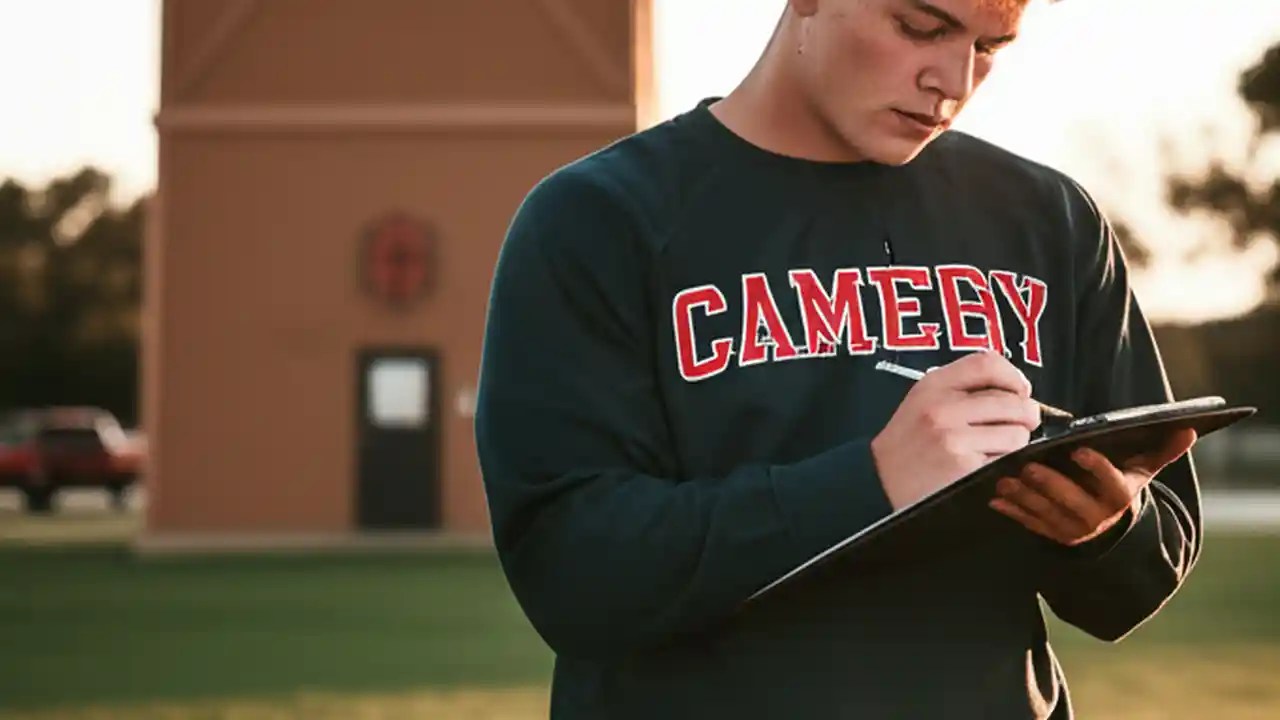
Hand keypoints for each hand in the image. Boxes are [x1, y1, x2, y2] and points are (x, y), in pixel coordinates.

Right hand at [871, 351, 1040, 510]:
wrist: (878, 484)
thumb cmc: (909, 444)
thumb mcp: (923, 401)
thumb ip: (962, 388)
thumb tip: (1019, 390)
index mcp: (933, 385)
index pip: (987, 363)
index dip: (1014, 376)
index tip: (1021, 391)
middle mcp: (943, 408)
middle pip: (1013, 402)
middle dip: (1024, 417)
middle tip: (1015, 427)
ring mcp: (953, 439)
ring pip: (1017, 434)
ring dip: (1014, 445)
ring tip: (991, 450)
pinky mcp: (964, 468)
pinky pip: (1007, 461)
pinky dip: (1003, 466)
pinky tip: (982, 468)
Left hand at [988, 427, 1196, 545]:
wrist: (1110, 527)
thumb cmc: (1122, 484)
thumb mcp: (1143, 470)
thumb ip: (1162, 450)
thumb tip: (1189, 428)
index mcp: (1120, 496)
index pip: (1112, 483)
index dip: (1096, 468)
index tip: (1078, 449)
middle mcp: (1097, 516)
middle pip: (1072, 501)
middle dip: (1049, 483)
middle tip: (1027, 465)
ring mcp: (1072, 529)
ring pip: (1046, 514)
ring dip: (1024, 497)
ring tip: (1003, 478)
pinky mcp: (1051, 534)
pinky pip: (1030, 524)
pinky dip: (1012, 511)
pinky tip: (994, 498)